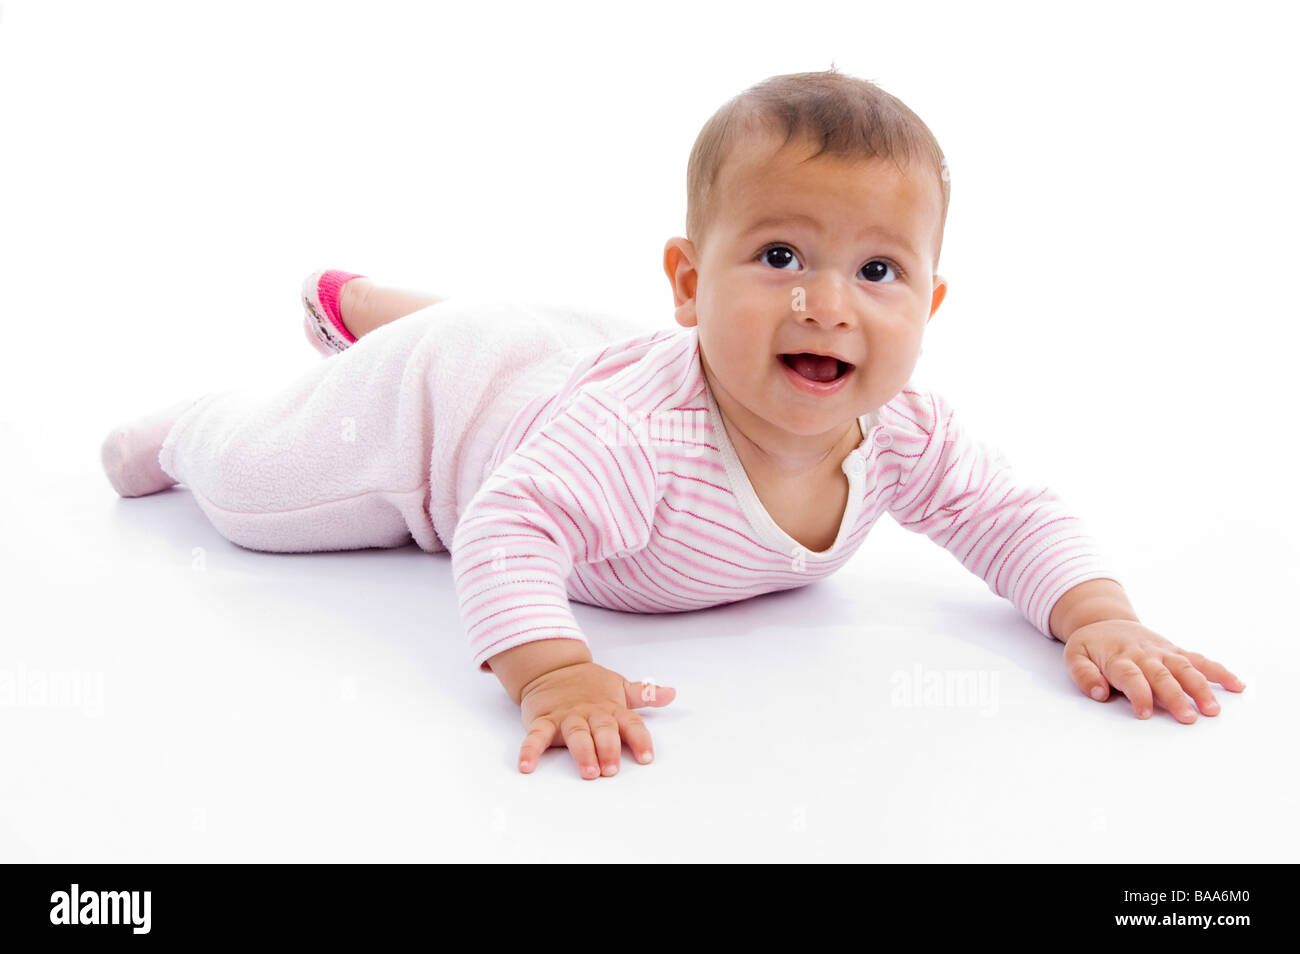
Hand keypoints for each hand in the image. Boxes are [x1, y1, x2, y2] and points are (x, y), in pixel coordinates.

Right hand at [516, 662, 675, 777]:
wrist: (552, 667)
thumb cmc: (589, 684)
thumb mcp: (619, 686)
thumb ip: (644, 694)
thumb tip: (672, 694)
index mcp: (611, 708)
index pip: (630, 723)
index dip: (639, 740)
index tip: (646, 758)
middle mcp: (591, 712)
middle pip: (603, 730)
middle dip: (608, 749)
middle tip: (611, 770)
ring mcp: (567, 716)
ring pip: (576, 734)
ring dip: (582, 752)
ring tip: (588, 772)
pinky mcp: (544, 719)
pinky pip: (536, 735)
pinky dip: (530, 750)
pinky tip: (527, 766)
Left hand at [1062, 619, 1244, 722]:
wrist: (1106, 620)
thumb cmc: (1091, 645)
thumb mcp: (1074, 655)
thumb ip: (1083, 674)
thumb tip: (1099, 693)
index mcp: (1119, 658)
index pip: (1131, 677)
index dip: (1138, 694)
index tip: (1145, 713)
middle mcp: (1145, 655)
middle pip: (1162, 676)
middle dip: (1175, 697)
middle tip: (1187, 718)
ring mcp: (1163, 653)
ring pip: (1185, 669)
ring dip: (1201, 688)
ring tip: (1213, 710)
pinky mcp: (1176, 652)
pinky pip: (1200, 660)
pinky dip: (1219, 672)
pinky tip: (1237, 685)